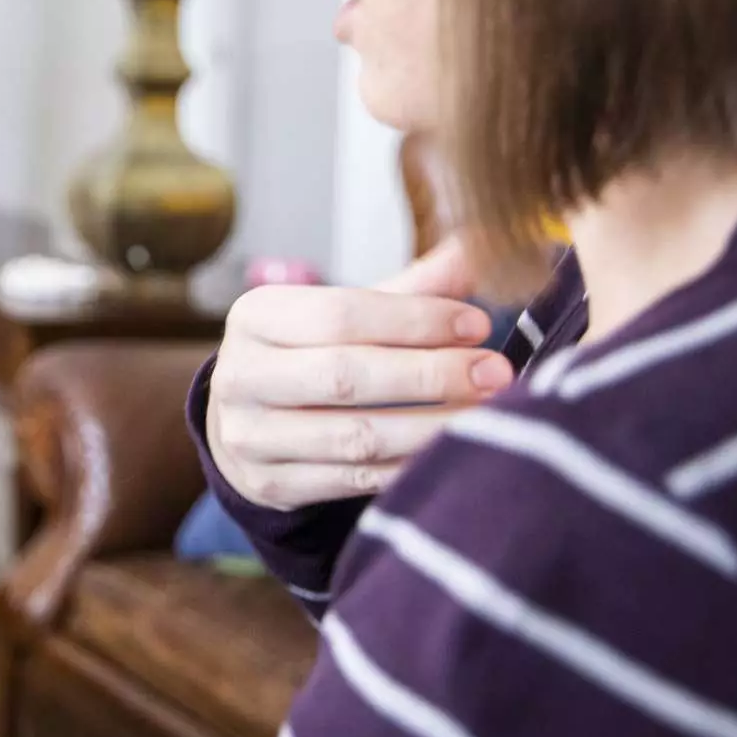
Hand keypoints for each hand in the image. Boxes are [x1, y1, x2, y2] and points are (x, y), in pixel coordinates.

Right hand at [208, 234, 515, 509]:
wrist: (247, 423)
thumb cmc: (309, 356)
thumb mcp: (342, 314)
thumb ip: (408, 289)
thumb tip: (475, 250)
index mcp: (254, 316)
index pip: (340, 314)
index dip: (415, 320)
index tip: (477, 324)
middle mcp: (240, 375)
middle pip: (344, 375)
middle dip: (430, 375)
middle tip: (496, 373)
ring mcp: (249, 436)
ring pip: (354, 436)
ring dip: (430, 427)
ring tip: (487, 416)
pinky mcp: (269, 485)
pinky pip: (353, 481)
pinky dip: (409, 468)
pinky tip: (451, 453)